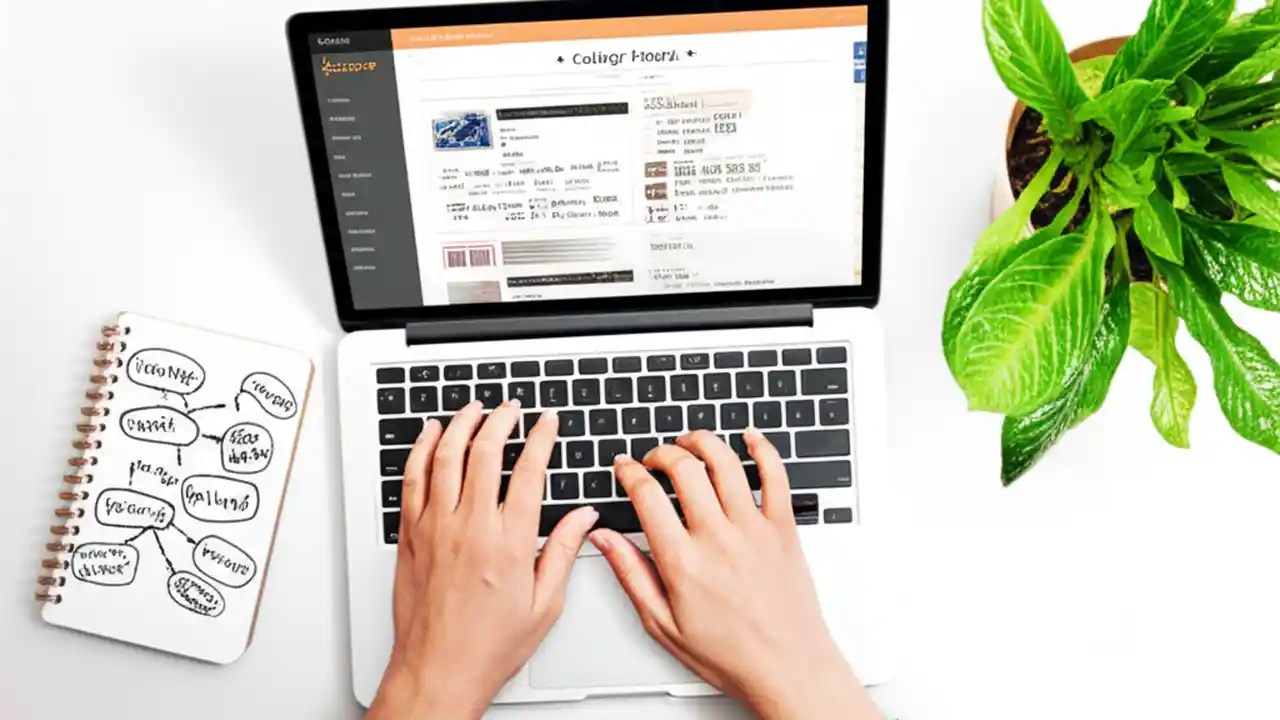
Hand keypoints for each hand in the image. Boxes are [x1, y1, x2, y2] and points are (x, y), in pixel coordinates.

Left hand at [368, 401, 598, 719]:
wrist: (438, 671)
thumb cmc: (487, 647)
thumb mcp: (544, 604)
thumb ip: (562, 552)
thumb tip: (583, 517)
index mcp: (509, 543)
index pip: (530, 470)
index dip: (541, 437)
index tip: (547, 422)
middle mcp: (471, 527)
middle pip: (486, 452)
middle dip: (502, 420)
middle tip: (512, 408)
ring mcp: (436, 528)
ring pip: (447, 457)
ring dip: (462, 425)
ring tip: (475, 409)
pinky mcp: (411, 535)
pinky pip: (413, 479)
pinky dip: (421, 450)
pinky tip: (431, 435)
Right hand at [592, 430, 879, 719]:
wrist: (787, 668)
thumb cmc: (730, 654)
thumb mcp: (663, 624)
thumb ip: (630, 574)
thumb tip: (602, 538)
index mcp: (683, 562)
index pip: (646, 495)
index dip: (628, 472)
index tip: (624, 468)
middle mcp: (718, 538)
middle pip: (683, 468)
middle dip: (661, 452)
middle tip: (654, 458)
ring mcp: (754, 529)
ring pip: (725, 462)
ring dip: (702, 441)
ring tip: (690, 442)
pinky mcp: (784, 529)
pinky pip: (776, 475)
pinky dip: (763, 448)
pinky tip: (750, 438)